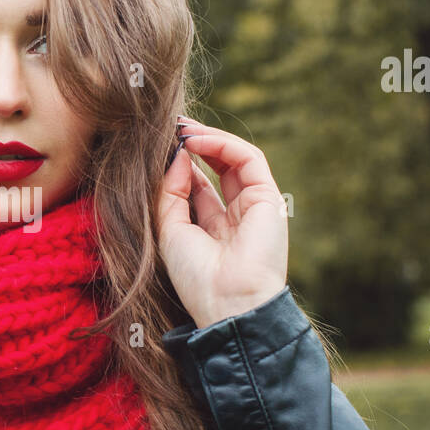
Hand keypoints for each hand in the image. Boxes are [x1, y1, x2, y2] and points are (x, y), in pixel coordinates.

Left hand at [157, 117, 288, 328]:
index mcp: (214, 229)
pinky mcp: (269, 198)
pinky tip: (196, 140)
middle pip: (218, 168)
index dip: (181, 163)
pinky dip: (222, 144)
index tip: (159, 144)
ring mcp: (255, 205)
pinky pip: (248, 159)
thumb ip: (171, 192)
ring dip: (207, 138)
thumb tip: (177, 155)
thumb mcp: (171, 230)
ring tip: (180, 129)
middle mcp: (237, 215)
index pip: (199, 185)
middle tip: (171, 126)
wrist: (228, 303)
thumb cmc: (196, 277)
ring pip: (234, 158)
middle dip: (194, 144)